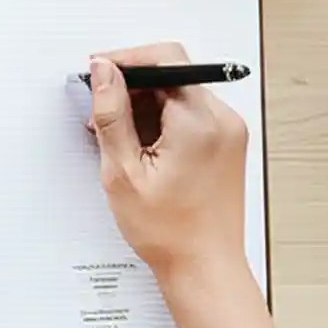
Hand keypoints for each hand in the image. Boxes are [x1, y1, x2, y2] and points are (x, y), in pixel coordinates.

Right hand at [88, 43, 248, 279]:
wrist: (204, 267)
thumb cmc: (169, 232)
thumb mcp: (123, 171)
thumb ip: (111, 114)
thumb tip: (104, 72)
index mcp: (200, 122)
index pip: (165, 59)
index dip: (126, 60)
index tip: (99, 73)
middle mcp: (222, 120)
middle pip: (171, 75)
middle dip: (132, 87)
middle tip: (101, 116)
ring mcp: (228, 131)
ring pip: (179, 94)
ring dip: (146, 106)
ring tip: (122, 142)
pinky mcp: (227, 143)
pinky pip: (190, 114)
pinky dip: (163, 121)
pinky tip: (143, 150)